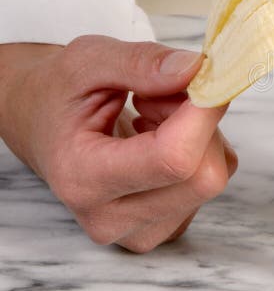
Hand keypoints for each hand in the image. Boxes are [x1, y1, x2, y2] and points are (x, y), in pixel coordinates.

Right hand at [0, 36, 236, 251]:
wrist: (42, 126)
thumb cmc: (61, 95)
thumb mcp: (86, 60)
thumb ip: (140, 62)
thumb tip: (195, 70)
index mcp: (83, 179)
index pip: (173, 158)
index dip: (202, 113)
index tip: (201, 76)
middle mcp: (112, 217)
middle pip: (204, 175)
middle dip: (200, 123)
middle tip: (162, 94)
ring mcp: (141, 230)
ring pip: (215, 176)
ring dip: (200, 134)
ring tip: (152, 116)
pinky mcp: (166, 227)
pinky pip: (214, 180)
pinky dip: (202, 149)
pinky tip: (162, 137)